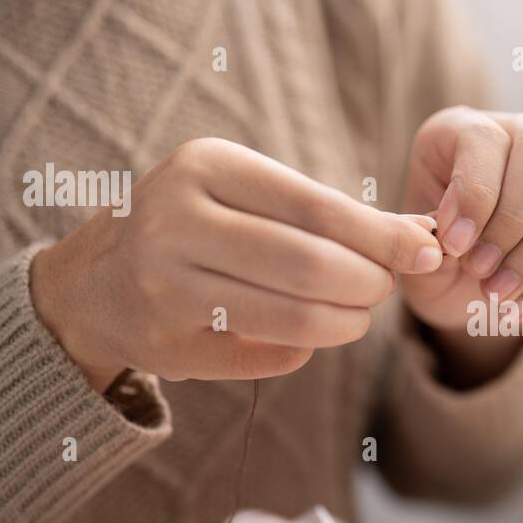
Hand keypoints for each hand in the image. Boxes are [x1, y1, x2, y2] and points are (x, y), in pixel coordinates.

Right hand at [31, 138, 442, 390]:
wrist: (96, 282)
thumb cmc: (199, 226)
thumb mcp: (248, 193)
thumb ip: (329, 212)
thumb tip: (422, 235)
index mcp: (204, 165)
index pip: (317, 207)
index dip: (381, 236)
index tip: (427, 251)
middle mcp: (176, 221)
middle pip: (309, 265)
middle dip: (368, 283)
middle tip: (385, 289)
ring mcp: (165, 286)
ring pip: (293, 317)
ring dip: (347, 322)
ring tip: (358, 315)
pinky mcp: (167, 345)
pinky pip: (269, 357)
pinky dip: (305, 348)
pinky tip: (306, 335)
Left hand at [399, 106, 522, 335]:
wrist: (452, 290)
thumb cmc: (424, 256)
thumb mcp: (407, 248)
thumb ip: (419, 239)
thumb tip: (447, 242)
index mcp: (461, 131)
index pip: (484, 138)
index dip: (474, 192)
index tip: (453, 244)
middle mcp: (516, 139)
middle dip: (513, 217)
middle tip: (478, 269)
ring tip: (496, 292)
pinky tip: (516, 307)